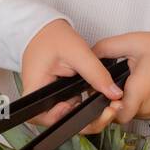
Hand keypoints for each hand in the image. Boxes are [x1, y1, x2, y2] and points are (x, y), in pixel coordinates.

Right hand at [20, 18, 124, 133]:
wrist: (45, 29)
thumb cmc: (53, 36)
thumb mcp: (78, 52)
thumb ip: (97, 73)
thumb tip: (114, 93)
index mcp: (36, 88)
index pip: (43, 117)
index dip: (61, 117)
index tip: (77, 103)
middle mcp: (40, 97)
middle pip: (59, 120)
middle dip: (83, 118)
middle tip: (106, 108)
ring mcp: (49, 97)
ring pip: (67, 115)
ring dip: (86, 111)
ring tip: (104, 98)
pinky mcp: (57, 94)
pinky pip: (70, 105)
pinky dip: (84, 102)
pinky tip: (96, 93)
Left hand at [85, 32, 149, 133]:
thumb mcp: (134, 42)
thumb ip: (107, 47)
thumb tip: (89, 55)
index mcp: (140, 91)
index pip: (117, 113)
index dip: (106, 107)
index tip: (102, 93)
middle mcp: (146, 107)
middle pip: (117, 113)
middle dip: (108, 102)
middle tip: (106, 85)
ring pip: (125, 114)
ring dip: (118, 102)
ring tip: (119, 83)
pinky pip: (135, 112)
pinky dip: (129, 102)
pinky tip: (129, 88)